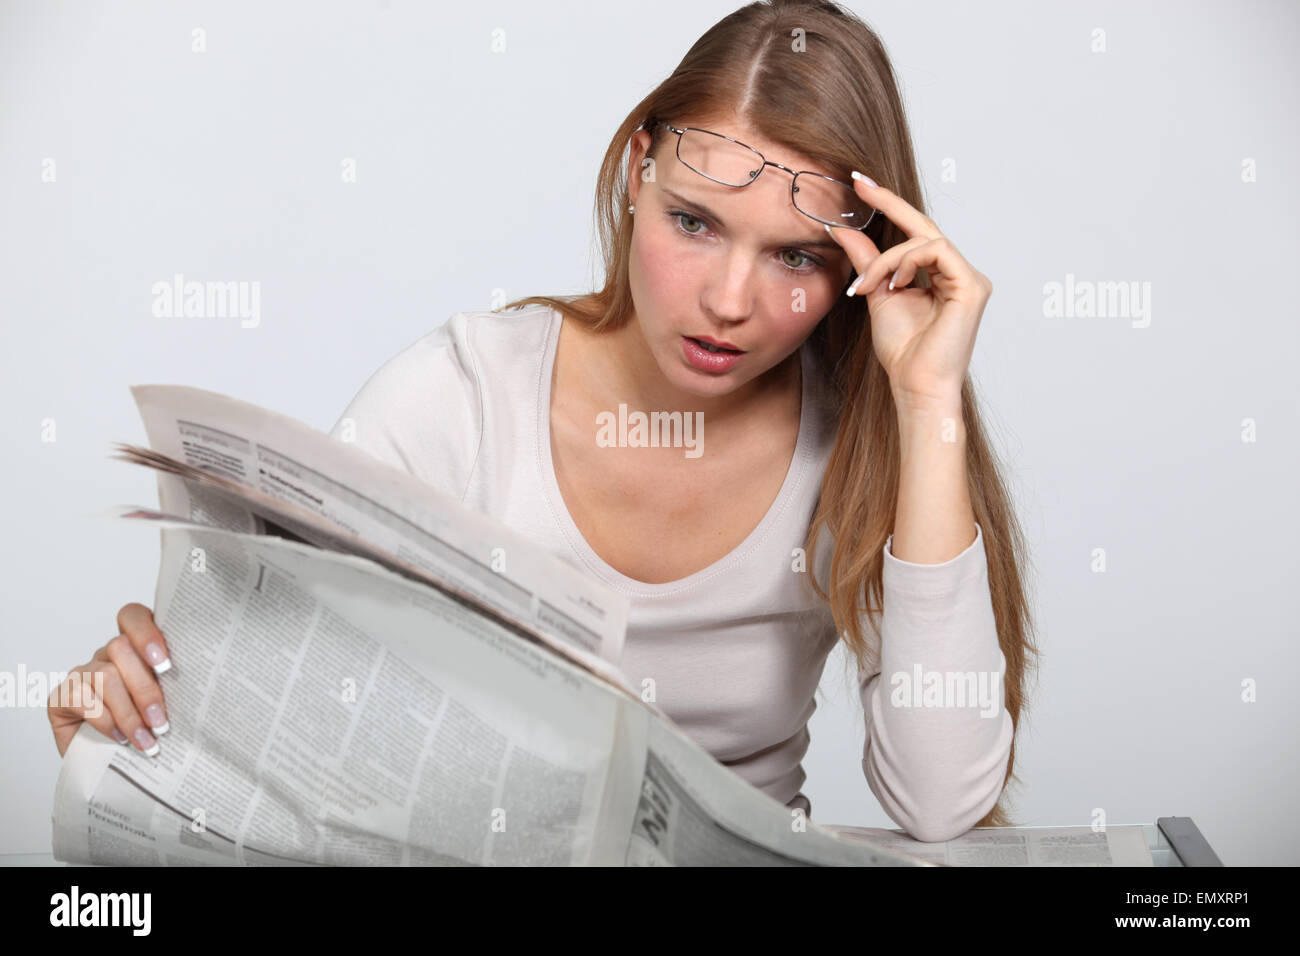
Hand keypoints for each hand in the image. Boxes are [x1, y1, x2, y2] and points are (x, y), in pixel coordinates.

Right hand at [47, 603, 172, 757]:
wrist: (113, 764)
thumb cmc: (148, 728)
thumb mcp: (167, 703)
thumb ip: (175, 686)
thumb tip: (197, 689)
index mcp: (136, 647)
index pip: (133, 616)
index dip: (146, 633)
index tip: (165, 664)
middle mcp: (107, 655)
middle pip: (120, 648)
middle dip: (145, 689)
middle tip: (161, 722)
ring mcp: (82, 673)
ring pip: (104, 675)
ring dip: (128, 713)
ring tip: (146, 739)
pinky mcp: (61, 696)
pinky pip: (81, 698)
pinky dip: (105, 721)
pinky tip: (120, 738)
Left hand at [825, 174, 992, 411]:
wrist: (915, 385)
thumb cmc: (903, 351)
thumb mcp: (877, 294)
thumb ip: (867, 261)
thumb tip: (843, 229)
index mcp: (939, 276)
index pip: (914, 233)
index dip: (889, 206)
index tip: (860, 186)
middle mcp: (958, 273)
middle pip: (922, 226)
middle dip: (888, 202)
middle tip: (858, 184)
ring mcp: (969, 278)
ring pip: (922, 240)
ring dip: (887, 260)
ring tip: (868, 287)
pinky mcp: (972, 285)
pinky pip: (935, 251)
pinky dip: (905, 263)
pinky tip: (893, 285)